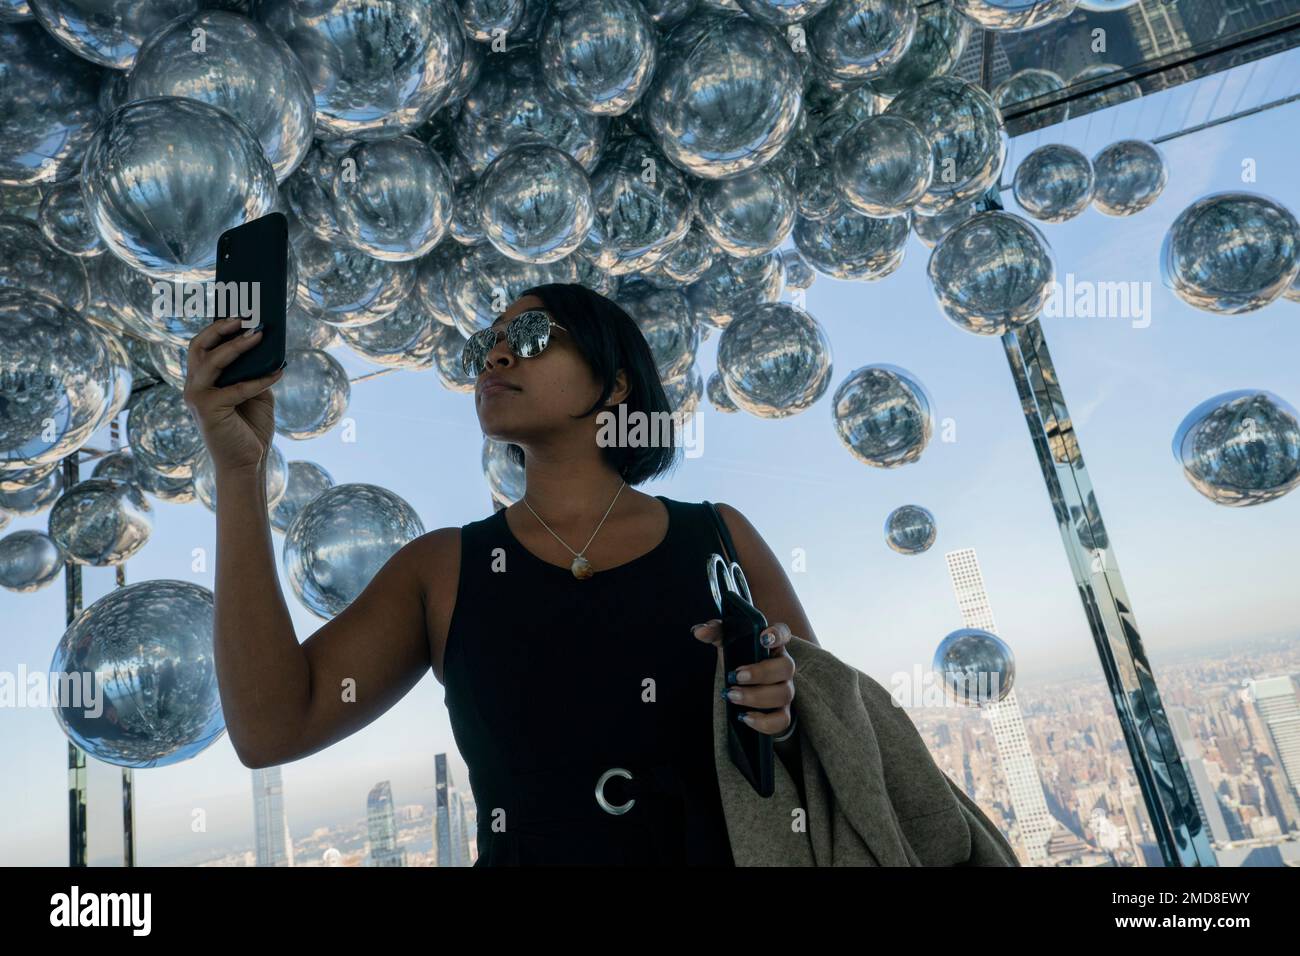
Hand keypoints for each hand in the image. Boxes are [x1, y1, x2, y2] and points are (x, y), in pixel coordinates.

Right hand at [183, 317, 286, 474]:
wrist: (247, 462)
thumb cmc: (250, 427)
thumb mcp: (256, 393)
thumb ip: (255, 370)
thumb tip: (266, 342)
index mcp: (203, 379)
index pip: (203, 345)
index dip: (217, 325)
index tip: (237, 306)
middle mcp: (194, 385)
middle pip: (199, 346)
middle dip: (220, 328)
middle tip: (245, 316)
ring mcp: (197, 397)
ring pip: (212, 361)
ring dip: (236, 346)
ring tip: (259, 334)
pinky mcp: (208, 410)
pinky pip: (238, 388)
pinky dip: (260, 379)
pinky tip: (279, 371)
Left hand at [691, 619, 795, 735]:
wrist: (742, 687)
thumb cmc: (737, 658)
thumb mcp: (725, 643)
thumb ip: (714, 633)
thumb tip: (699, 632)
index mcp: (772, 644)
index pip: (783, 633)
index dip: (777, 634)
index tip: (762, 638)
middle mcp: (783, 666)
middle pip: (786, 667)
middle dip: (761, 673)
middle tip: (735, 676)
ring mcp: (785, 690)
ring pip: (784, 694)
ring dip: (756, 697)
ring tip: (731, 696)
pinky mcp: (782, 713)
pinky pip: (782, 721)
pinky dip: (764, 722)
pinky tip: (743, 717)